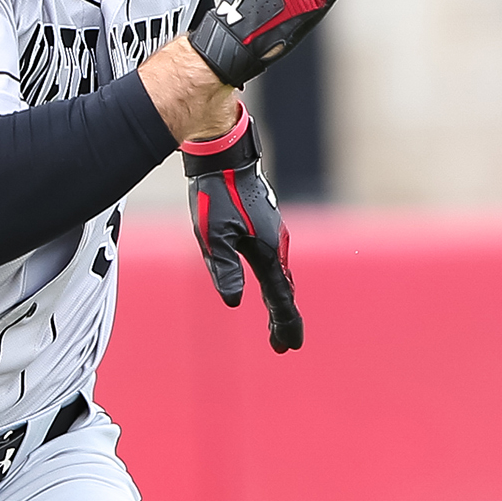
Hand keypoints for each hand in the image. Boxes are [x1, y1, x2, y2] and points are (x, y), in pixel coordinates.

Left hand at [183, 105, 301, 352]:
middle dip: (282, 318)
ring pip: (280, 275)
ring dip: (278, 300)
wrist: (222, 155)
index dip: (284, 323)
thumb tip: (233, 302)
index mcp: (267, 252)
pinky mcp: (263, 224)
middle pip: (283, 290)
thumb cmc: (215, 194)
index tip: (289, 345)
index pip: (280, 297)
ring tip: (275, 323)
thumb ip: (223, 269)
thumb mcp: (212, 236)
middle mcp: (276, 244)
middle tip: (283, 345)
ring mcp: (272, 233)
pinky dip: (274, 281)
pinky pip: (274, 261)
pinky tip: (268, 283)